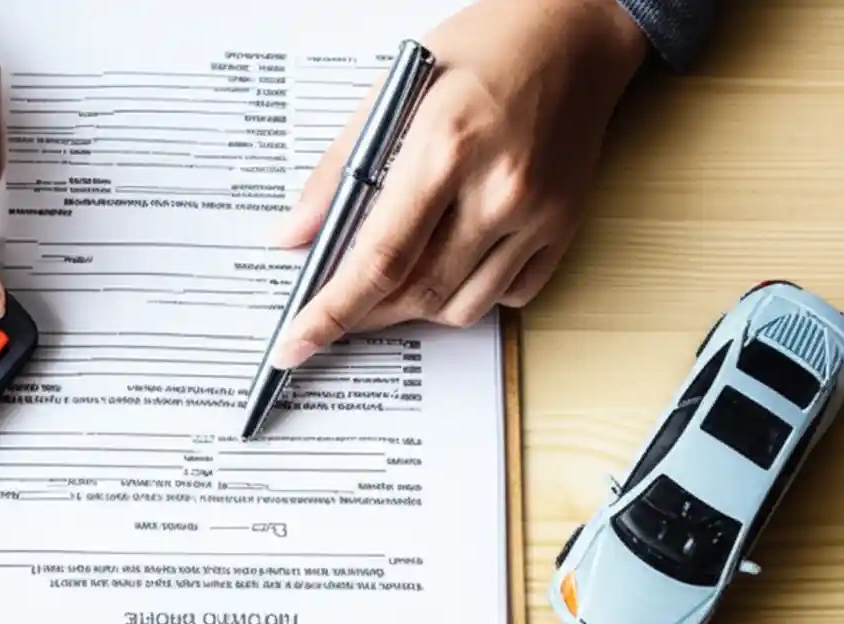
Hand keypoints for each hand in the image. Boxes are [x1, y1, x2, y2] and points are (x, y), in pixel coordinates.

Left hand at [269, 0, 646, 367]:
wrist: (576, 30)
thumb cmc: (484, 48)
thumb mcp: (395, 90)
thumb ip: (338, 169)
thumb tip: (292, 234)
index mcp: (445, 148)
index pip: (377, 258)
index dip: (329, 312)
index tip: (295, 345)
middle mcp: (497, 190)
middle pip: (416, 294)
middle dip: (364, 315)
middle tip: (333, 308)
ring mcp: (538, 215)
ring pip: (461, 308)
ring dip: (414, 309)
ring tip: (393, 277)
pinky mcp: (565, 227)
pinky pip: (508, 296)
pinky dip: (469, 295)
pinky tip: (451, 258)